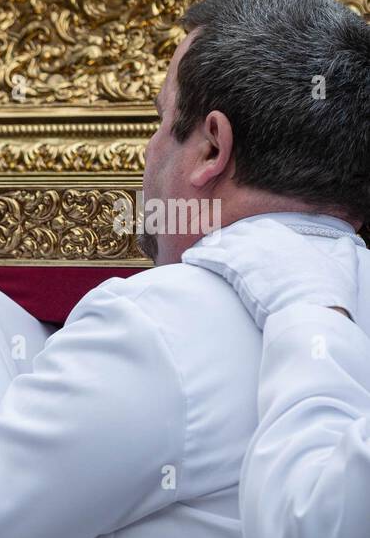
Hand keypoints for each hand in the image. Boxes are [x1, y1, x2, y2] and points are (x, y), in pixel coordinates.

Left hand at [182, 219, 358, 328]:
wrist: (312, 308)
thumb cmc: (326, 292)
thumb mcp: (340, 266)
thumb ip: (342, 252)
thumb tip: (349, 243)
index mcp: (289, 238)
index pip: (261, 228)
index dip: (248, 235)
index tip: (240, 242)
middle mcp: (267, 239)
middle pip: (236, 233)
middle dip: (223, 240)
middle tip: (211, 246)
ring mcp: (249, 250)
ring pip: (220, 242)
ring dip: (207, 248)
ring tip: (196, 254)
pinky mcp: (235, 265)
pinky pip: (209, 256)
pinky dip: (197, 256)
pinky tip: (188, 258)